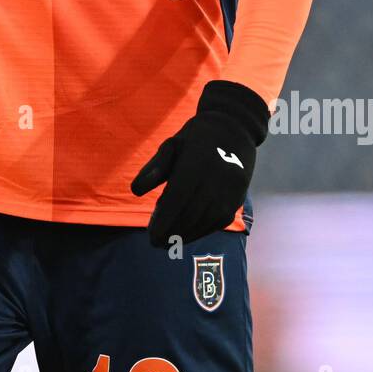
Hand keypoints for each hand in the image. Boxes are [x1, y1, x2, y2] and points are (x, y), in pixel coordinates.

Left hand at [130, 80, 268, 247]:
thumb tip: (135, 191)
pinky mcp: (237, 200)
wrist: (234, 130)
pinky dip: (201, 231)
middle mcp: (214, 180)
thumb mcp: (171, 145)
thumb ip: (154, 168)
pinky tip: (187, 234)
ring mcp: (229, 191)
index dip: (163, 221)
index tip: (151, 235)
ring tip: (169, 241)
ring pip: (204, 222)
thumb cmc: (195, 138)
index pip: (176, 200)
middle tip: (156, 242)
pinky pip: (217, 222)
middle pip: (189, 215)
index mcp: (195, 164)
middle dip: (171, 233)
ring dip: (185, 235)